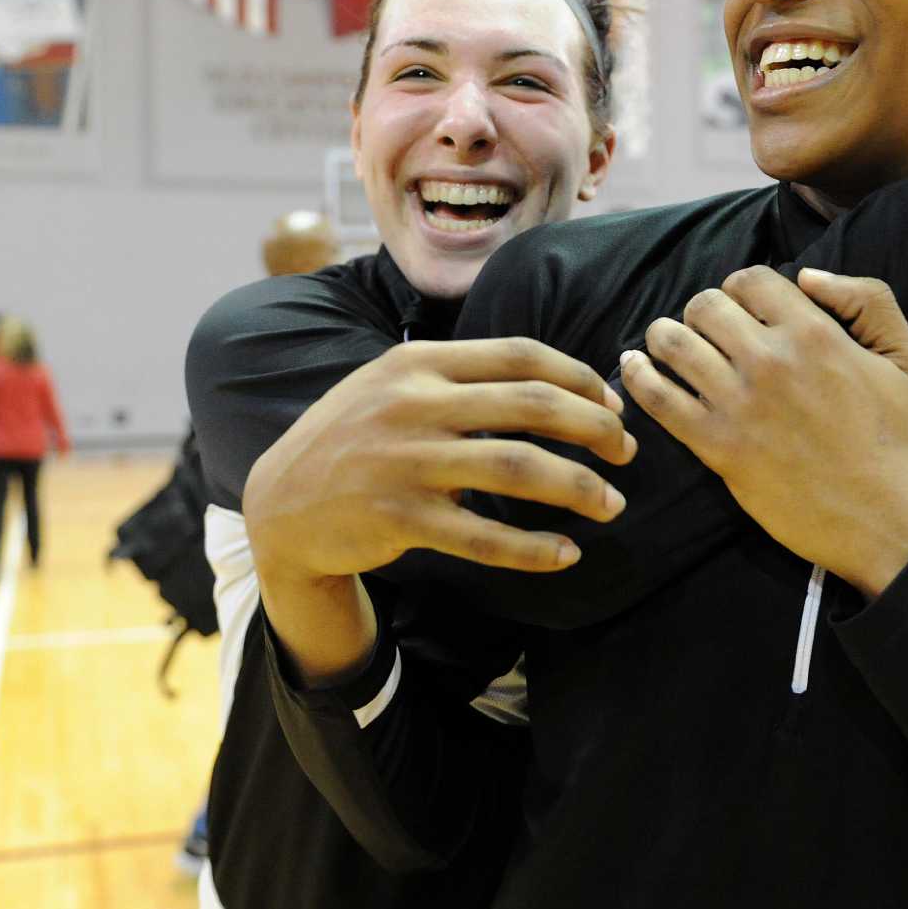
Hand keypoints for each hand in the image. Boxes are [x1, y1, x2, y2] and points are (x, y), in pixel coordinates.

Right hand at [243, 338, 637, 588]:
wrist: (280, 505)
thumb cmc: (354, 440)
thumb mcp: (390, 385)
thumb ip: (457, 376)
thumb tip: (552, 383)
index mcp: (419, 362)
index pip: (521, 355)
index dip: (580, 378)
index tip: (613, 404)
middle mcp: (414, 404)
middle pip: (532, 406)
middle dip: (595, 429)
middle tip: (627, 453)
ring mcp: (405, 462)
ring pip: (517, 468)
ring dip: (578, 488)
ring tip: (612, 505)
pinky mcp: (399, 519)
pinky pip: (483, 537)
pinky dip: (532, 548)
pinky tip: (565, 553)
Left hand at [621, 267, 907, 597]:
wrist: (887, 521)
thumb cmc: (901, 441)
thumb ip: (868, 300)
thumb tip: (809, 276)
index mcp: (813, 333)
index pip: (750, 279)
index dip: (741, 288)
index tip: (743, 308)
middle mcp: (769, 360)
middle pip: (705, 305)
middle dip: (703, 311)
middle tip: (708, 331)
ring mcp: (738, 404)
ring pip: (673, 343)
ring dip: (665, 337)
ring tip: (667, 344)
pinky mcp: (716, 446)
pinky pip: (658, 399)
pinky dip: (638, 376)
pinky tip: (634, 367)